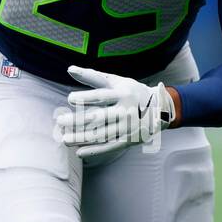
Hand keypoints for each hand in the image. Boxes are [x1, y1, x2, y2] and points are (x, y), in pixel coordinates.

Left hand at [54, 64, 175, 161]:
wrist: (161, 109)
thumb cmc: (132, 91)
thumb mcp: (117, 81)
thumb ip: (93, 76)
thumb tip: (69, 69)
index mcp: (123, 94)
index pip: (100, 96)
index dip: (84, 98)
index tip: (70, 99)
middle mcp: (126, 111)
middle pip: (98, 117)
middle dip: (77, 120)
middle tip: (60, 121)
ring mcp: (127, 127)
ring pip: (100, 134)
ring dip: (81, 138)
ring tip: (65, 139)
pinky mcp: (128, 140)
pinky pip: (109, 147)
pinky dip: (94, 150)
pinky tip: (79, 152)